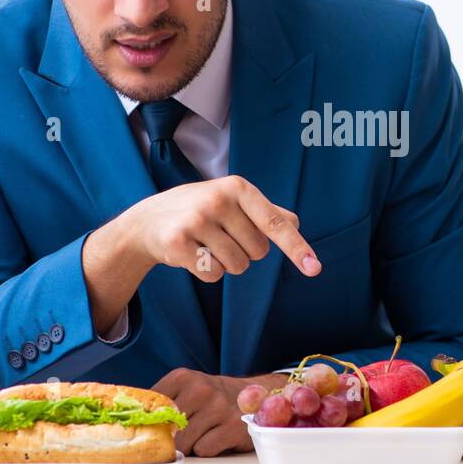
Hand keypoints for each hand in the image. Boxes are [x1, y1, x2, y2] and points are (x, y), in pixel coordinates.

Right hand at [129, 175, 321, 283]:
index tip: (314, 268)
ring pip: (237, 266)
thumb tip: (295, 223)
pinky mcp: (179, 242)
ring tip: (204, 245)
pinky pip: (214, 275)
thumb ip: (265, 213)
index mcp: (238, 187)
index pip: (275, 223)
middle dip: (244, 252)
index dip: (297, 248)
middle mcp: (219, 199)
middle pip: (258, 252)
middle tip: (219, 237)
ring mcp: (197, 220)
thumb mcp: (231, 202)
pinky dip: (206, 272)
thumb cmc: (199, 211)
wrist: (148, 221)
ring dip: (225, 264)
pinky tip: (190, 254)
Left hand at [153, 368, 289, 456]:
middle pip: (167, 430)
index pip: (150, 408)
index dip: (149, 424)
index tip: (151, 430)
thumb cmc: (211, 398)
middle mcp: (201, 389)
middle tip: (179, 436)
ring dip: (188, 446)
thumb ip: (161, 402)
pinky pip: (204, 450)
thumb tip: (131, 423)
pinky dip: (207, 449)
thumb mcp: (186, 389)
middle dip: (170, 440)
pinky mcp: (234, 427)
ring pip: (184, 443)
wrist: (255, 394)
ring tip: (200, 435)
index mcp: (182, 378)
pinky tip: (216, 438)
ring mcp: (219, 408)